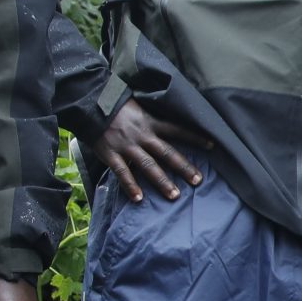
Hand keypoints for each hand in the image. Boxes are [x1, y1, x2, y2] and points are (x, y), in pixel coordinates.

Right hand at [90, 100, 206, 202]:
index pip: (178, 130)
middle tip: (198, 180)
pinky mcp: (111, 154)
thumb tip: (167, 120)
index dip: (195, 137)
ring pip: (148, 166)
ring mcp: (127, 146)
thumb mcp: (138, 105)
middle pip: (167, 153)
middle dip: (184, 167)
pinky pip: (123, 172)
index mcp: (150, 121)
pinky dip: (131, 186)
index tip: (212, 145)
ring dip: (162, 181)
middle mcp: (142, 135)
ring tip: (175, 195)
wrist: (89, 102)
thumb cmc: (115, 104)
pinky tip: (139, 198)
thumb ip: (151, 116)